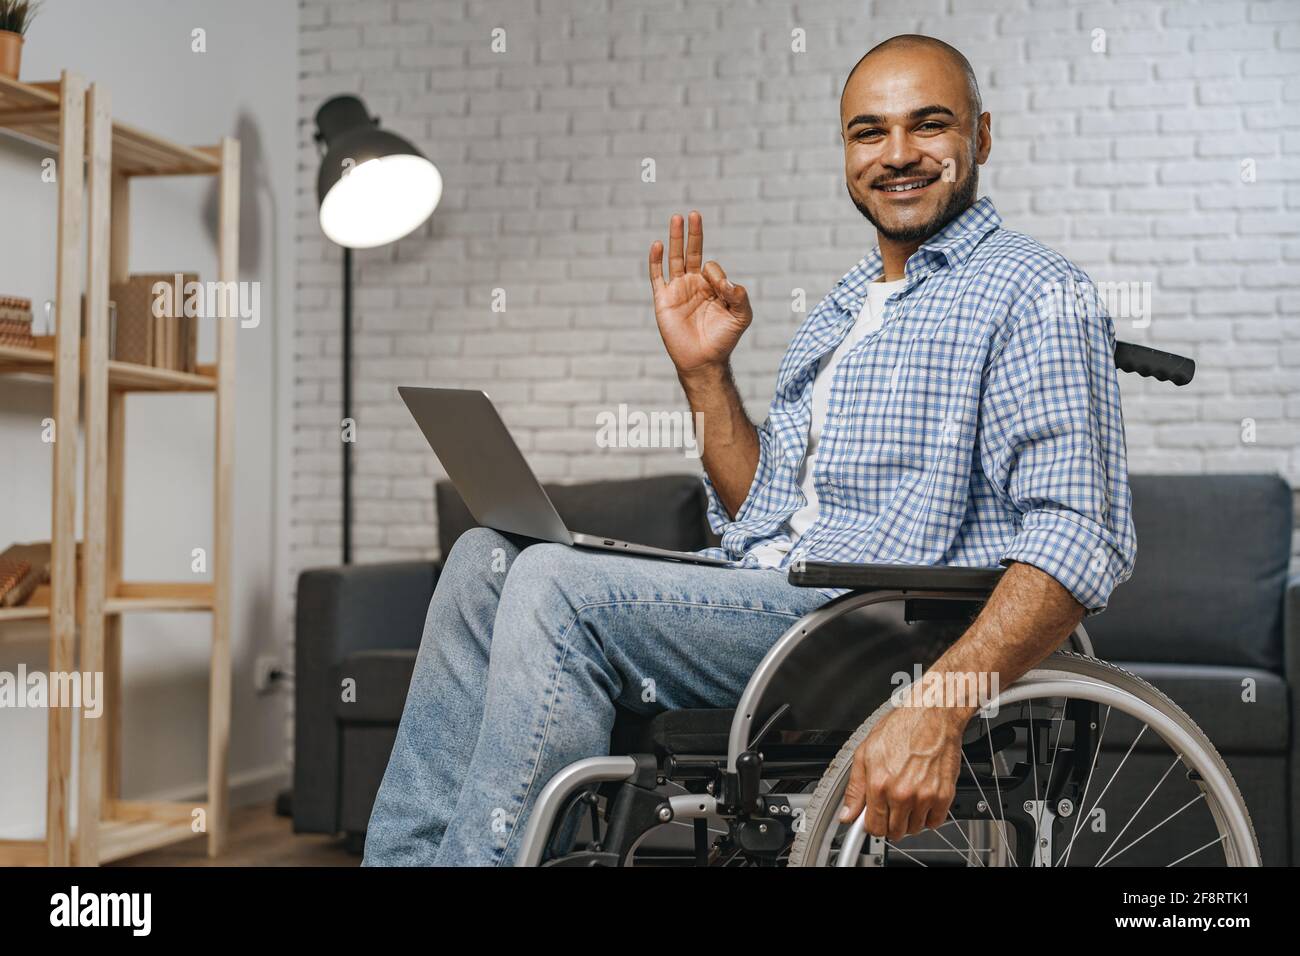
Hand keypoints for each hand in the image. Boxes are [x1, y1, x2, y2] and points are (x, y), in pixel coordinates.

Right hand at [647, 210, 752, 379]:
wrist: (703, 361)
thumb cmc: (724, 339)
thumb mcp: (742, 316)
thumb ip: (739, 295)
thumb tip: (723, 278)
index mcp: (712, 286)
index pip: (712, 266)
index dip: (716, 274)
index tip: (720, 289)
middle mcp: (693, 284)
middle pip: (692, 252)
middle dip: (693, 234)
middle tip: (694, 214)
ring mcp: (677, 290)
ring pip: (675, 258)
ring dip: (676, 238)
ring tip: (677, 218)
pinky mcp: (663, 300)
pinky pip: (657, 276)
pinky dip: (656, 260)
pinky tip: (658, 244)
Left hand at [838, 697, 966, 842]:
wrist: (932, 715)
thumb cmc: (901, 728)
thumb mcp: (865, 752)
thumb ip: (855, 788)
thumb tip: (847, 814)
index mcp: (879, 784)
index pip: (873, 826)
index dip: (871, 824)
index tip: (873, 818)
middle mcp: (902, 793)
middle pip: (894, 832)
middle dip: (890, 823)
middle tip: (891, 805)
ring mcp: (924, 796)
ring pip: (914, 829)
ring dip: (909, 820)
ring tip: (908, 798)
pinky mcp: (944, 795)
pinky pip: (935, 822)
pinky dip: (929, 816)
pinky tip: (923, 800)